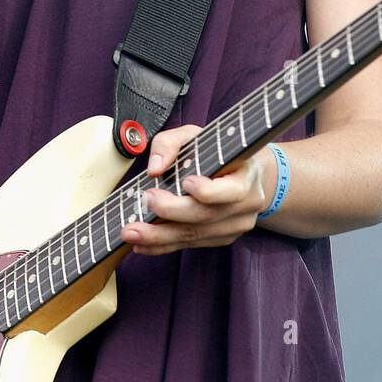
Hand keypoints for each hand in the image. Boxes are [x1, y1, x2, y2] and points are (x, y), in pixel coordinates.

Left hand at [119, 124, 271, 256]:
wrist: (250, 174)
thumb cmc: (220, 151)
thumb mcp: (197, 135)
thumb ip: (171, 143)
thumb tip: (154, 168)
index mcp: (246, 177)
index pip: (233, 191)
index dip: (209, 191)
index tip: (186, 182)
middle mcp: (246, 206)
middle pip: (207, 216)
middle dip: (172, 212)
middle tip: (147, 201)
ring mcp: (235, 226)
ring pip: (196, 235)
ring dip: (159, 237)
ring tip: (131, 232)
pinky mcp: (222, 238)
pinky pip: (191, 244)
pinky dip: (163, 246)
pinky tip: (142, 244)